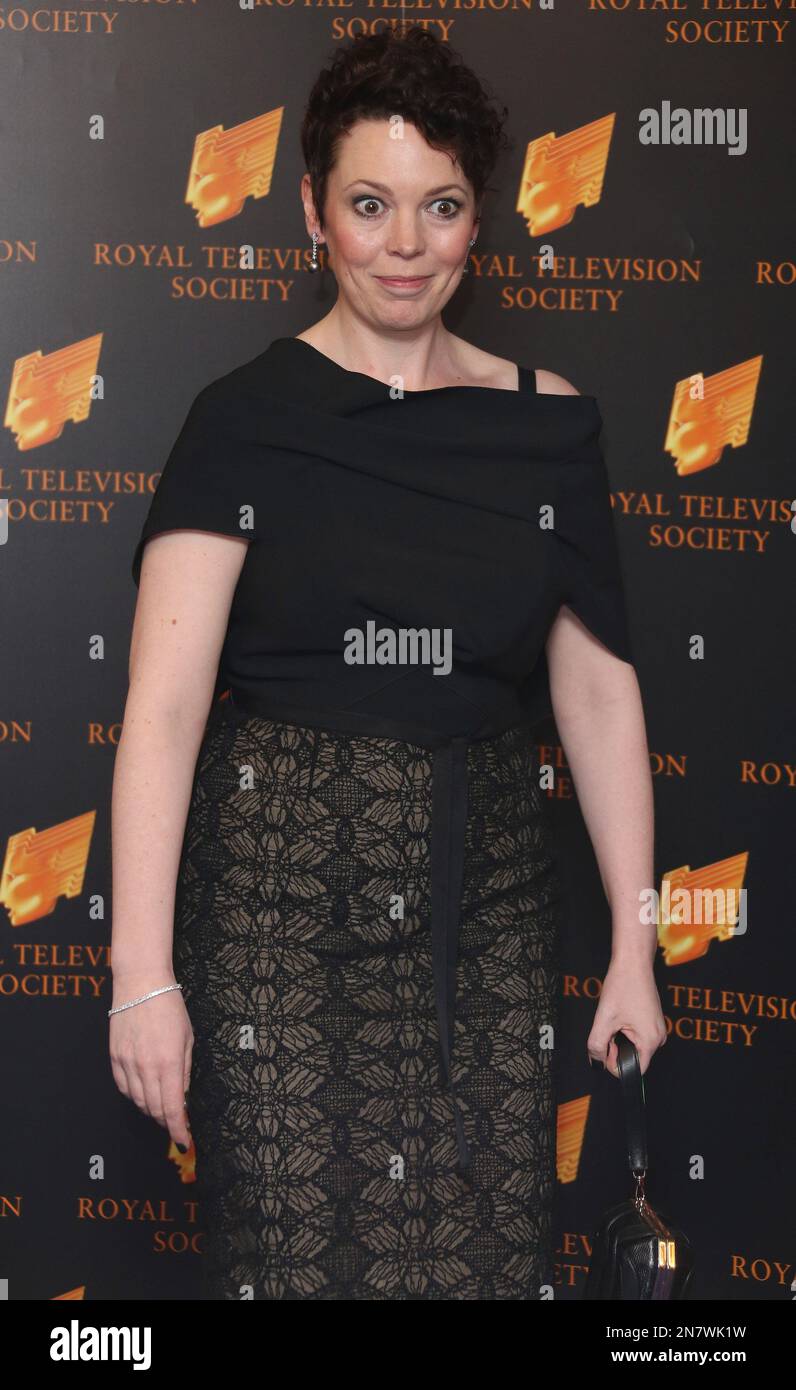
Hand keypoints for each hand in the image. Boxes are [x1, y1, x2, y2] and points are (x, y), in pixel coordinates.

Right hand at [109, 972, 193, 1151]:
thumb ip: (185, 1070)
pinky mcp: (115, 1058)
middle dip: (168, 1121)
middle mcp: (146, 1067)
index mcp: (169, 1063)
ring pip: (139, 1102)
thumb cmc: (170, 1007)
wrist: (141, 984)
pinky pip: (124, 1088)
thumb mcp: (188, 1038)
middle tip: (177, 1123)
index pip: (173, 1108)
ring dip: (152, 1110)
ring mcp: (128, 1063)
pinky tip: (144, 1094)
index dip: (179, 1129)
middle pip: (156, 1109)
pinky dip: (136, 1097)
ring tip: (163, 1107)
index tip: (184, 1140)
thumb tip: (182, 1096)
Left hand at [586, 956, 666, 1077]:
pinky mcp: (652, 1022)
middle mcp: (658, 1038)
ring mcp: (657, 1029)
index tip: (606, 1046)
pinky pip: (637, 1036)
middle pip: (633, 1058)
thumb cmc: (623, 986)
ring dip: (619, 1038)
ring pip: (633, 1046)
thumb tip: (596, 1061)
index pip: (635, 1070)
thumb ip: (597, 1045)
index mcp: (651, 1041)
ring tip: (615, 1018)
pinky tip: (621, 1015)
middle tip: (608, 1026)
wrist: (634, 963)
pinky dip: (624, 1030)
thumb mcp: (604, 1019)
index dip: (615, 1064)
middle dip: (615, 1048)